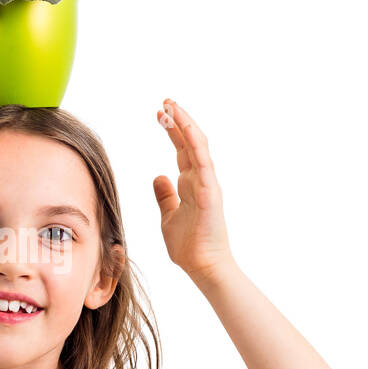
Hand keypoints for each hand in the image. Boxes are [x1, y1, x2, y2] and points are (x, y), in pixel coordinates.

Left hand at [153, 98, 233, 278]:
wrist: (203, 266)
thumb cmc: (188, 246)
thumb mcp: (168, 216)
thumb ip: (165, 195)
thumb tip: (158, 177)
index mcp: (191, 183)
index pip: (182, 149)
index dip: (173, 130)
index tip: (160, 112)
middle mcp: (201, 179)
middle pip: (190, 142)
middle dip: (178, 120)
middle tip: (165, 101)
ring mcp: (207, 184)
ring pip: (197, 146)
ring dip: (184, 125)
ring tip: (170, 107)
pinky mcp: (209, 192)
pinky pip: (202, 162)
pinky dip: (194, 143)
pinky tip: (185, 127)